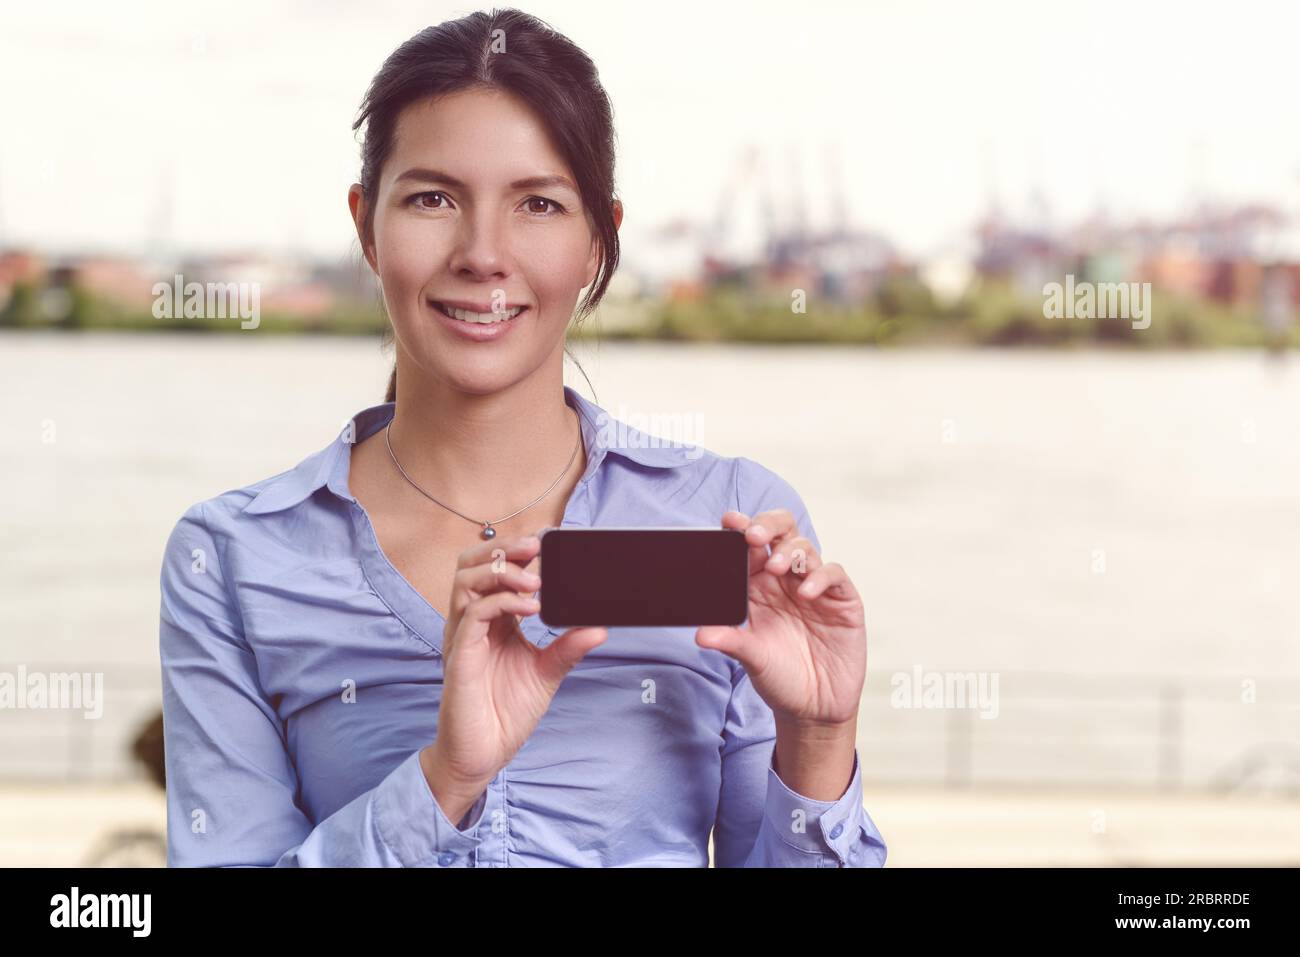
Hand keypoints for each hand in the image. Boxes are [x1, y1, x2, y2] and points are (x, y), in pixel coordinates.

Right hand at [423, 533, 606, 804]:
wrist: (486, 753)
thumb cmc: (506, 713)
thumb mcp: (546, 672)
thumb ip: (568, 646)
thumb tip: (599, 626)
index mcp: (491, 621)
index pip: (495, 570)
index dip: (515, 551)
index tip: (546, 542)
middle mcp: (471, 622)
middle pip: (471, 564)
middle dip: (503, 548)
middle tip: (535, 547)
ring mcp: (463, 636)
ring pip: (465, 580)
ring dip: (502, 571)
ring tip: (536, 580)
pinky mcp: (459, 654)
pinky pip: (473, 614)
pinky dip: (502, 602)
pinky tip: (531, 607)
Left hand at [695, 509, 865, 727]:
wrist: (814, 708)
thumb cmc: (779, 677)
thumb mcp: (751, 658)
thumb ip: (730, 640)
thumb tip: (700, 633)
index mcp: (758, 586)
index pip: (750, 547)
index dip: (741, 529)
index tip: (728, 521)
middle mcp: (786, 581)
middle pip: (781, 534)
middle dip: (768, 525)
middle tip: (753, 536)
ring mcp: (815, 587)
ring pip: (806, 548)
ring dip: (790, 551)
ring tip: (777, 566)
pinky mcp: (842, 600)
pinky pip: (834, 574)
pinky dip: (821, 577)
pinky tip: (807, 592)